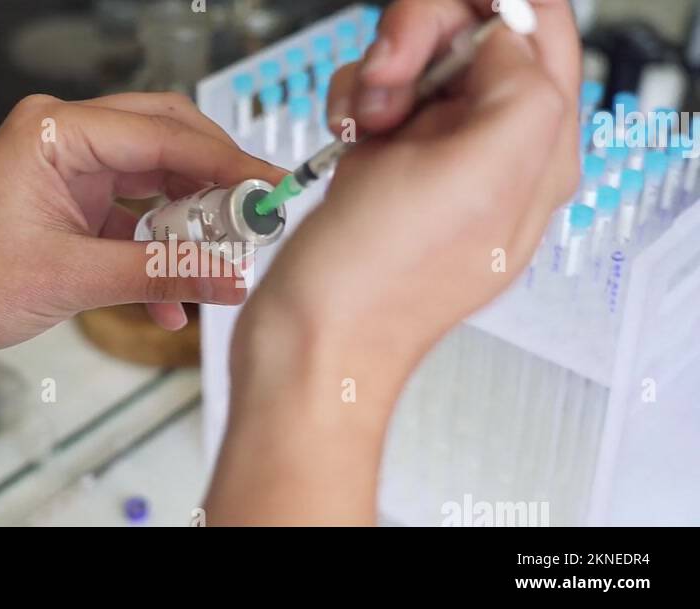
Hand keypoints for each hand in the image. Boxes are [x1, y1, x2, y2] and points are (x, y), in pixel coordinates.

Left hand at [0, 93, 284, 354]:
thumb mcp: (72, 279)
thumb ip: (160, 274)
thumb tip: (231, 277)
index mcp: (55, 131)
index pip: (163, 135)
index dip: (226, 164)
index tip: (270, 191)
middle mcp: (65, 136)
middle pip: (166, 140)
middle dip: (214, 181)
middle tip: (256, 215)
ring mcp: (69, 168)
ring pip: (155, 177)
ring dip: (189, 221)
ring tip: (222, 259)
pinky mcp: (72, 200)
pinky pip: (133, 215)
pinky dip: (156, 252)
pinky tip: (172, 298)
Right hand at [206, 0, 579, 524]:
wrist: (308, 337)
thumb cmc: (379, 283)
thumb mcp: (479, 177)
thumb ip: (521, 91)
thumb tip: (496, 46)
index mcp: (536, 153)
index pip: (538, 32)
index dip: (484, 11)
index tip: (430, 30)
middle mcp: (492, 152)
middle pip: (476, 34)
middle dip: (421, 37)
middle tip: (388, 77)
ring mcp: (436, 157)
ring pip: (421, 59)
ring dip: (380, 72)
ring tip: (364, 123)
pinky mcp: (388, 163)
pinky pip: (379, 95)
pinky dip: (355, 98)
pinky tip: (348, 136)